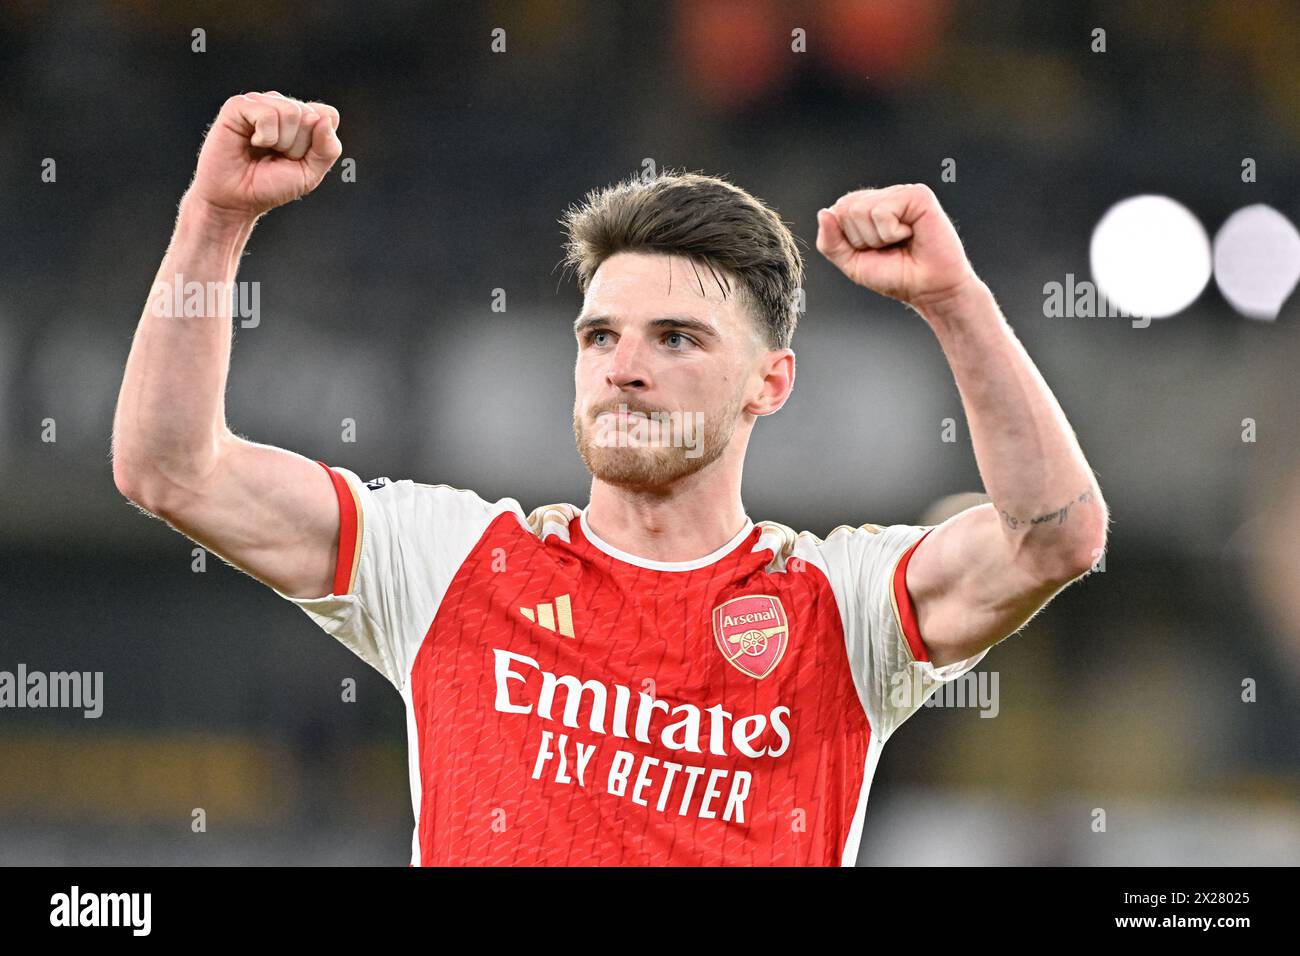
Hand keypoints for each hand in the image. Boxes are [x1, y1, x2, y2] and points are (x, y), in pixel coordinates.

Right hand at [189, 91, 342, 220]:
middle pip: (310, 116)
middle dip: (298, 147)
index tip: (298, 158)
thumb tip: (326, 120)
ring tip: (263, 150)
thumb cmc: (269, 185)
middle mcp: (281, 106)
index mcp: (301, 119)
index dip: (319, 143)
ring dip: (281, 142)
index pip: (328, 115)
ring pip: (291, 112)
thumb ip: (328, 149)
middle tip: (277, 157)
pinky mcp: (238, 106)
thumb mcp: (310, 174)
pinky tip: (252, 142)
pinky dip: (265, 136)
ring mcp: (260, 103)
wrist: (236, 199)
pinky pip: (267, 113)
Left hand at [816, 184, 977, 314]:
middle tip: (888, 248)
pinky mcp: (917, 195)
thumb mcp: (852, 263)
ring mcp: (901, 193)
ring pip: (861, 210)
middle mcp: (883, 196)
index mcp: (868, 207)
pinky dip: (891, 233)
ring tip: (900, 241)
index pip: (836, 212)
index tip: (872, 251)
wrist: (929, 289)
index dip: (849, 240)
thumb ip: (831, 242)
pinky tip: (910, 234)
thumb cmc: (896, 276)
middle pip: (846, 209)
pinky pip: (883, 211)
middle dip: (861, 239)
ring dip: (878, 238)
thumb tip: (824, 212)